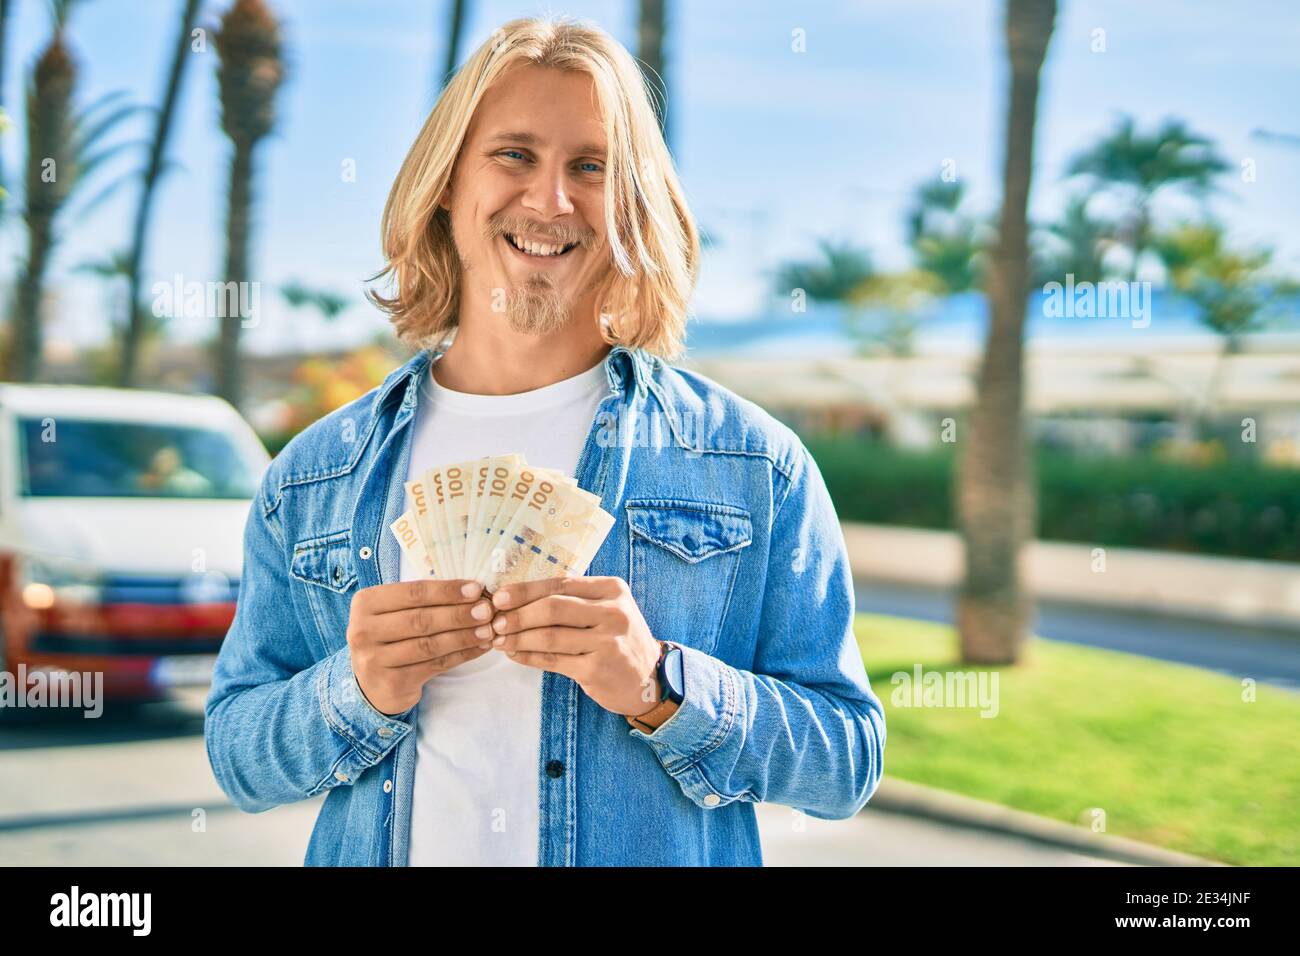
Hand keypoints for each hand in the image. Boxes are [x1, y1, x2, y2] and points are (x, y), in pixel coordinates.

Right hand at [346, 578, 497, 715]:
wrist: (372, 682)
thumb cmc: (392, 636)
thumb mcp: (396, 612)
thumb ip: (425, 600)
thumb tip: (473, 590)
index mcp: (366, 603)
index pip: (413, 593)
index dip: (447, 591)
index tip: (476, 589)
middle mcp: (363, 630)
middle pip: (421, 619)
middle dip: (459, 614)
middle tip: (487, 610)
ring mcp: (374, 660)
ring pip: (429, 645)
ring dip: (464, 636)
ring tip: (488, 630)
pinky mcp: (391, 683)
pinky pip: (434, 666)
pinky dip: (462, 656)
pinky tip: (480, 648)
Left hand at [487, 575, 663, 717]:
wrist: (650, 678)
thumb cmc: (618, 640)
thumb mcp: (607, 610)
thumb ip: (573, 600)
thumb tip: (518, 598)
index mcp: (612, 589)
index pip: (560, 583)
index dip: (525, 590)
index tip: (499, 596)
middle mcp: (613, 612)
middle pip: (553, 607)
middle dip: (518, 614)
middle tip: (495, 621)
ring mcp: (607, 641)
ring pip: (550, 635)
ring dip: (518, 638)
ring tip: (499, 640)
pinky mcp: (597, 668)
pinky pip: (553, 660)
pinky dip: (529, 657)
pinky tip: (515, 655)